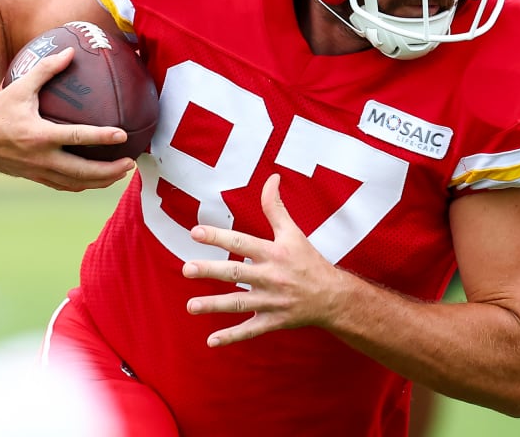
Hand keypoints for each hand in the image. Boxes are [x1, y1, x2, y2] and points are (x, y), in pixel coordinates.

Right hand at [0, 47, 134, 191]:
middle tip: (130, 163)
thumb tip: (70, 51)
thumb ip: (46, 69)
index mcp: (38, 135)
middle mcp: (39, 157)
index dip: (101, 137)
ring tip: (121, 174)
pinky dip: (82, 184)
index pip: (76, 138)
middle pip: (81, 171)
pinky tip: (97, 178)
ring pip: (74, 183)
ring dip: (100, 181)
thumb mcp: (20, 85)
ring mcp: (37, 171)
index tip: (122, 135)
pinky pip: (63, 185)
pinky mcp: (34, 177)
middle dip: (109, 171)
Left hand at [181, 174, 345, 346]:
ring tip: (191, 306)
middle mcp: (271, 277)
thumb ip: (276, 207)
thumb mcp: (293, 233)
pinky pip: (250, 330)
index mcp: (274, 253)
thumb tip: (271, 178)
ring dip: (214, 305)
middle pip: (236, 273)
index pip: (242, 242)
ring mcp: (271, 301)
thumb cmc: (309, 261)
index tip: (195, 232)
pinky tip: (211, 341)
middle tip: (186, 269)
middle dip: (211, 272)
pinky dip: (231, 337)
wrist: (332, 297)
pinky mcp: (272, 321)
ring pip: (239, 304)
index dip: (219, 237)